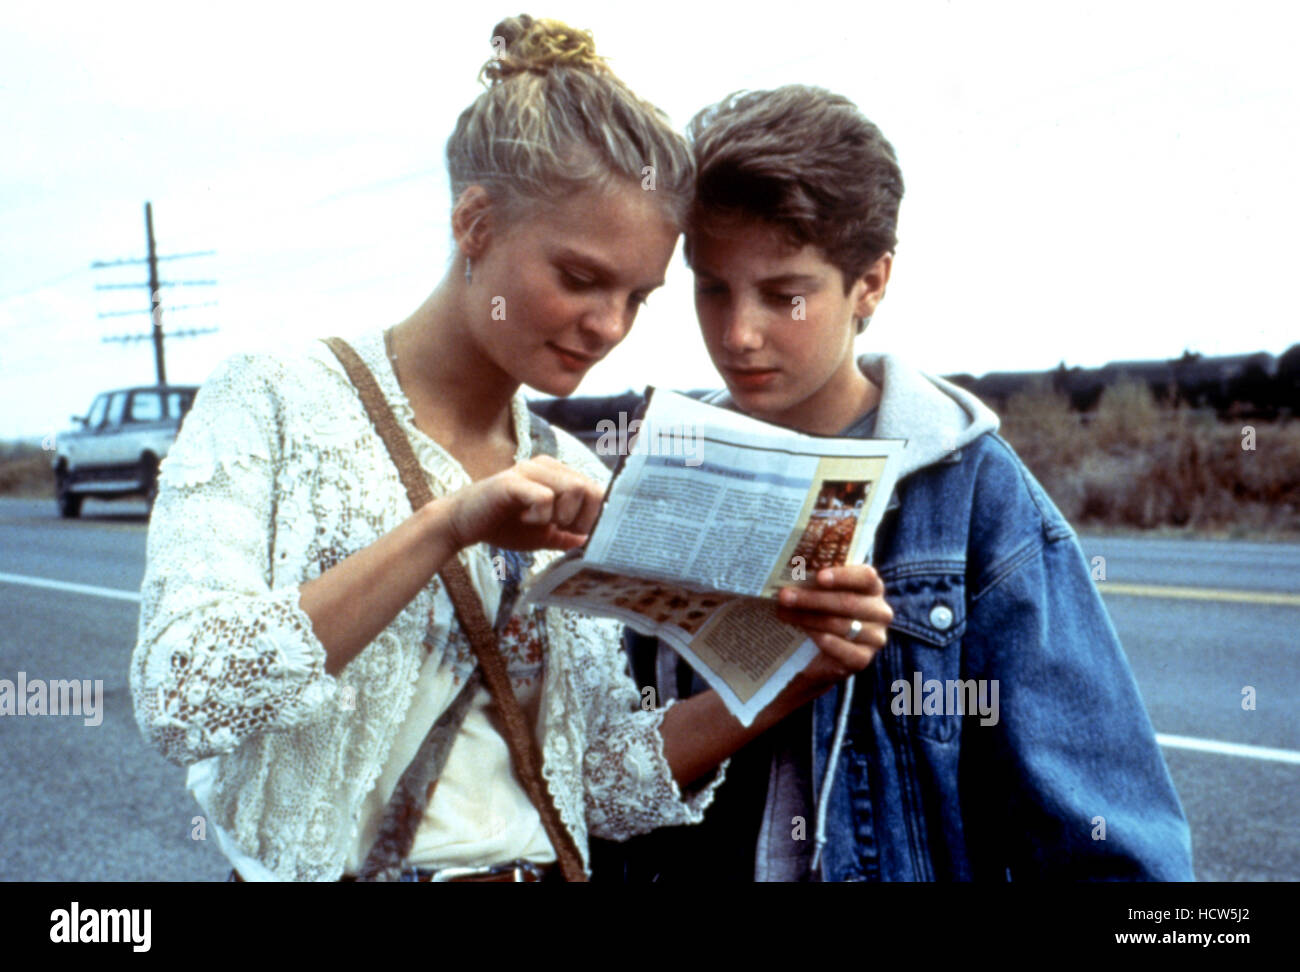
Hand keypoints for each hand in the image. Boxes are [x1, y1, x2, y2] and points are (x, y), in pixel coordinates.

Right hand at [446, 456, 605, 552]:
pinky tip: (527, 520)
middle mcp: (546, 466)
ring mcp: (529, 471)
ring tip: (544, 525)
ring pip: (573, 488)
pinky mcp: (512, 481)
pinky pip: (545, 497)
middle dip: (583, 518)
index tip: (579, 534)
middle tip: (561, 530)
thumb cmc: (503, 526)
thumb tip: (593, 543)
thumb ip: (567, 535)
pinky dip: (543, 516)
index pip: (596, 489)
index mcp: (557, 474)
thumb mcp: (542, 534)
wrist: (461, 524)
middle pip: (589, 488)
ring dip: (564, 516)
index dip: (596, 516)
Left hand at [776, 565, 892, 688]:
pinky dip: (819, 638)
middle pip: (848, 602)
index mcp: (873, 588)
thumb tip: (791, 572)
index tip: (819, 577)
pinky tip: (802, 632)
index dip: (843, 576)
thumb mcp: (825, 593)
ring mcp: (875, 637)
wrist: (826, 653)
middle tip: (784, 596)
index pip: (866, 577)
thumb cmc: (826, 612)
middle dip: (812, 598)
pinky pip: (840, 647)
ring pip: (840, 624)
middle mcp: (880, 612)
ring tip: (783, 613)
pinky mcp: (863, 659)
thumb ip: (816, 582)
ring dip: (807, 618)